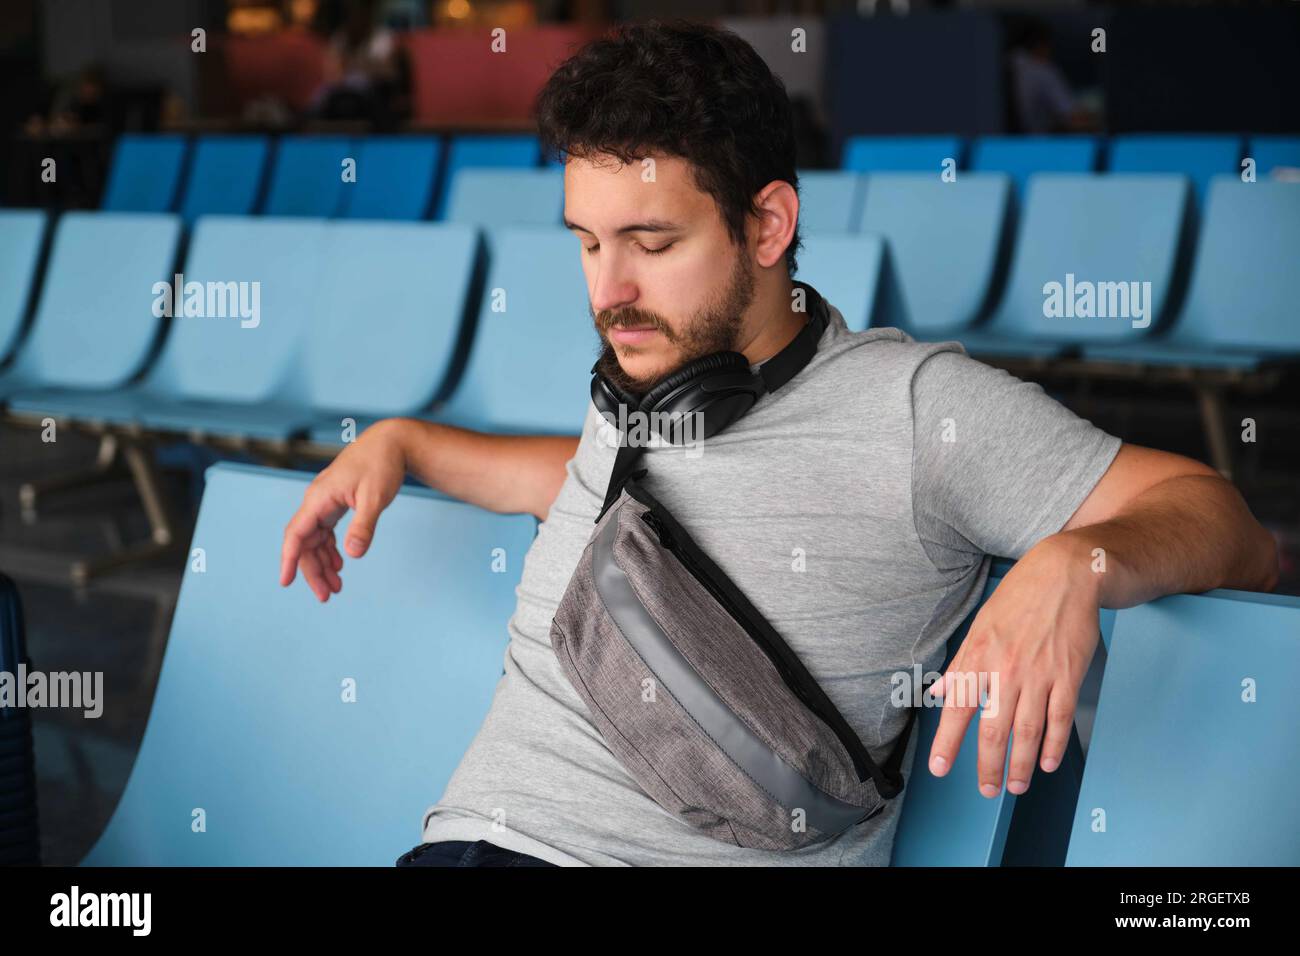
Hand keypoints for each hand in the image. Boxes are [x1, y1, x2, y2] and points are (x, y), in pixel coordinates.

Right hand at [279, 420, 407, 601]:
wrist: (391, 442)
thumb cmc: (382, 464)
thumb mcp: (375, 497)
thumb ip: (363, 526)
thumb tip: (352, 554)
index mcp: (319, 499)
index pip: (296, 534)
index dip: (289, 559)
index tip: (286, 582)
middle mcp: (316, 501)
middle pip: (305, 542)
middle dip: (313, 570)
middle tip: (328, 596)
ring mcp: (325, 502)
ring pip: (315, 539)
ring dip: (323, 563)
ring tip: (337, 587)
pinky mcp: (336, 503)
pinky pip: (325, 532)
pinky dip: (331, 549)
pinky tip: (340, 564)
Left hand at [926, 534, 1101, 796]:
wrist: (1066, 575)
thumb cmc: (1020, 598)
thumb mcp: (979, 626)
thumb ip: (960, 664)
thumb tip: (939, 693)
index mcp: (979, 656)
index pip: (957, 708)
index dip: (947, 742)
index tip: (939, 768)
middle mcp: (1006, 670)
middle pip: (994, 730)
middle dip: (988, 766)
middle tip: (987, 790)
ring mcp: (1040, 676)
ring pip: (1028, 733)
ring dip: (1021, 765)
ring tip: (1016, 786)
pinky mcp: (1069, 676)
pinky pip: (1059, 720)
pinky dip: (1054, 746)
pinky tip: (1048, 762)